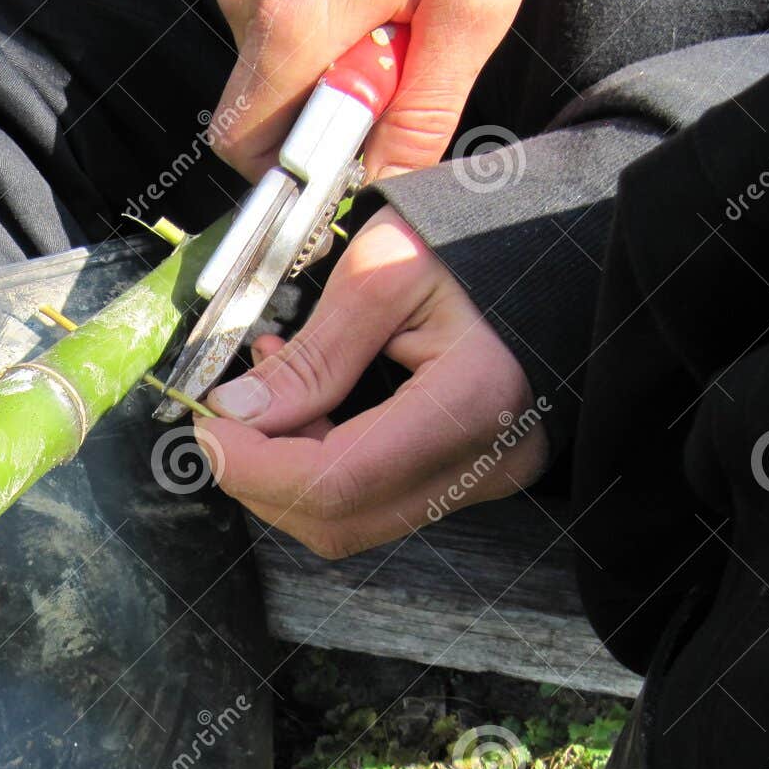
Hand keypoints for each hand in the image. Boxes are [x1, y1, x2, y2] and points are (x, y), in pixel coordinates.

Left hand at [195, 206, 547, 558]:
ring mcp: (476, 483)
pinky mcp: (460, 480)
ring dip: (283, 471)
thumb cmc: (482, 245)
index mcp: (471, 404)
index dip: (253, 466)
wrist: (559, 251)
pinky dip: (315, 465)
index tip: (208, 424)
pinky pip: (369, 499)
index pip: (336, 483)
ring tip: (267, 396)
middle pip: (335, 521)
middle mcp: (481, 465)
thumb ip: (311, 354)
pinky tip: (303, 406)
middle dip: (260, 476)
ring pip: (346, 522)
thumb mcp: (386, 272)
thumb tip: (236, 413)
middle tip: (228, 412)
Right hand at [210, 0, 525, 180]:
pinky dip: (322, 9)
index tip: (353, 154)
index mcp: (292, 20)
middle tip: (391, 58)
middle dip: (320, 100)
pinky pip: (275, 5)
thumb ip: (425, 106)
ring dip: (326, 50)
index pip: (245, 142)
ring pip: (268, 48)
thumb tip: (387, 181)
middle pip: (256, 95)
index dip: (296, 164)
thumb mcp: (472, 5)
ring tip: (390, 1)